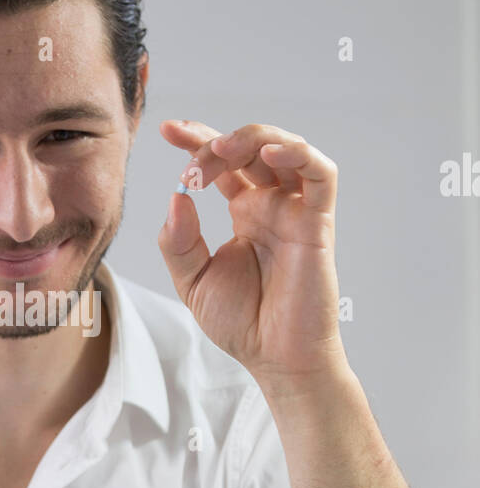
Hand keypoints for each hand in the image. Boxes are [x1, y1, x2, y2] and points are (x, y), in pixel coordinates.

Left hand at [157, 120, 349, 392]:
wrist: (276, 359)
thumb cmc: (242, 324)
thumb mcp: (192, 281)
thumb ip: (178, 241)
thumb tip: (176, 197)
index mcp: (245, 212)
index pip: (223, 162)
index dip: (198, 139)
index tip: (167, 129)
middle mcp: (272, 205)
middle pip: (249, 149)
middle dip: (217, 143)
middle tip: (193, 163)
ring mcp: (296, 211)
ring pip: (286, 148)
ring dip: (253, 138)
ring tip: (222, 150)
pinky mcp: (318, 223)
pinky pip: (320, 175)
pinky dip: (299, 154)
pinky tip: (270, 153)